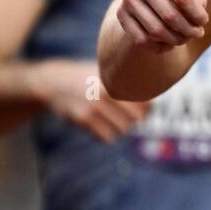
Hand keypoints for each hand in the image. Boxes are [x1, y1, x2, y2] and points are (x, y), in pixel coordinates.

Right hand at [31, 58, 150, 142]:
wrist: (53, 82)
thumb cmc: (87, 77)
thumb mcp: (108, 71)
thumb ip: (129, 80)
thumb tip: (157, 88)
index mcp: (117, 80)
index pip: (147, 102)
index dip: (147, 108)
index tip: (141, 108)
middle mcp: (107, 93)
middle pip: (138, 118)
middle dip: (135, 119)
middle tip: (125, 114)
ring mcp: (94, 107)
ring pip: (124, 129)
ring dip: (121, 128)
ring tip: (112, 118)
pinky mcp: (83, 120)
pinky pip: (107, 137)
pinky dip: (107, 135)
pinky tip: (100, 125)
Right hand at [116, 0, 209, 53]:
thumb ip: (199, 1)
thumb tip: (195, 18)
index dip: (197, 15)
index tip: (203, 22)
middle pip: (170, 16)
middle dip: (188, 31)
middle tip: (197, 34)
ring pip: (156, 31)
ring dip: (176, 40)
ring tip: (184, 39)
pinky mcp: (121, 14)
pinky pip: (142, 40)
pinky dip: (159, 46)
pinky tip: (167, 43)